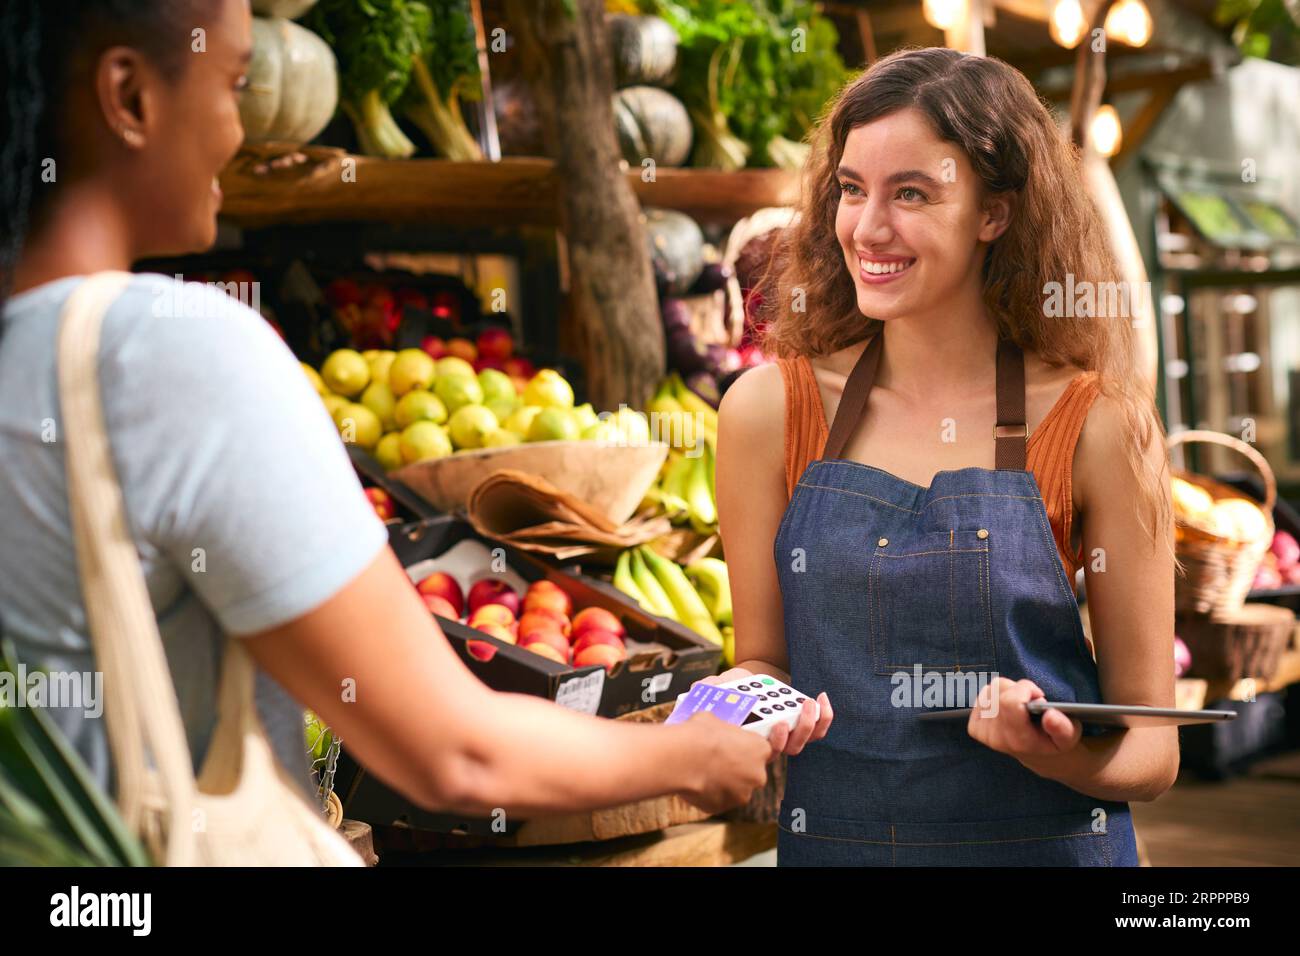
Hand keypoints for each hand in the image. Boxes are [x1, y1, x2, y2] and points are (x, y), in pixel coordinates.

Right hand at [675, 714, 772, 814]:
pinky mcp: (723, 807)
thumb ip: (725, 731)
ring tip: (704, 771)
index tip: (739, 748)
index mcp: (760, 749)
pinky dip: (711, 794)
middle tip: (719, 759)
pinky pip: (719, 800)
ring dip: (725, 783)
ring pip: (736, 789)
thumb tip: (718, 732)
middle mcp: (757, 775)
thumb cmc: (699, 735)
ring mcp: (742, 794)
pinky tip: (697, 782)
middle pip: (751, 772)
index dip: (749, 749)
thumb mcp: (715, 721)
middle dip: (738, 768)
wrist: (682, 758)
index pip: (764, 750)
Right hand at [694, 668, 833, 758]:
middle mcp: (767, 745)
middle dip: (791, 734)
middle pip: (785, 750)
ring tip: (809, 703)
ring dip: (808, 725)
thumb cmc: (727, 689)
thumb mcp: (714, 687)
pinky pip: (817, 731)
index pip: (763, 750)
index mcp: (748, 741)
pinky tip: (821, 698)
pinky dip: (823, 718)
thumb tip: (699, 688)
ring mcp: (785, 738)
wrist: (745, 682)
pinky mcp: (799, 727)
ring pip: (800, 743)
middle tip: (791, 715)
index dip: (772, 741)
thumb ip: (708, 687)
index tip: (775, 724)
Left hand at [966, 677, 1081, 758]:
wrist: (1036, 753)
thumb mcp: (1069, 737)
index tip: (1038, 696)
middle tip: (1032, 702)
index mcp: (1019, 740)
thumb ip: (1062, 727)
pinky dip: (996, 695)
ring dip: (1008, 691)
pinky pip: (982, 695)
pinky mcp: (974, 728)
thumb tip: (1050, 715)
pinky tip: (1008, 707)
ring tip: (1021, 705)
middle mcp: (997, 738)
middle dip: (1019, 689)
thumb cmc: (1054, 740)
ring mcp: (983, 734)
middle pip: (999, 690)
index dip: (1025, 690)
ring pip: (990, 689)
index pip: (1010, 701)